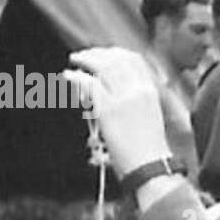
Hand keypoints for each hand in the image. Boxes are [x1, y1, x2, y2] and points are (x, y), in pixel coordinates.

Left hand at [64, 48, 170, 177]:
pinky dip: (77, 78)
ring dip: (86, 60)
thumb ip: (133, 100)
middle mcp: (138, 90)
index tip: (104, 53)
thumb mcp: (148, 116)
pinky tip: (68, 76)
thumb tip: (109, 89)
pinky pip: (90, 86)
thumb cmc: (149, 149)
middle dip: (98, 54)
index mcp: (150, 91)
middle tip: (84, 56)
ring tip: (74, 61)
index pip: (134, 60)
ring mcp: (123, 99)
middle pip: (116, 60)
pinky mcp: (108, 110)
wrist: (150, 166)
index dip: (115, 53)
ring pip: (103, 68)